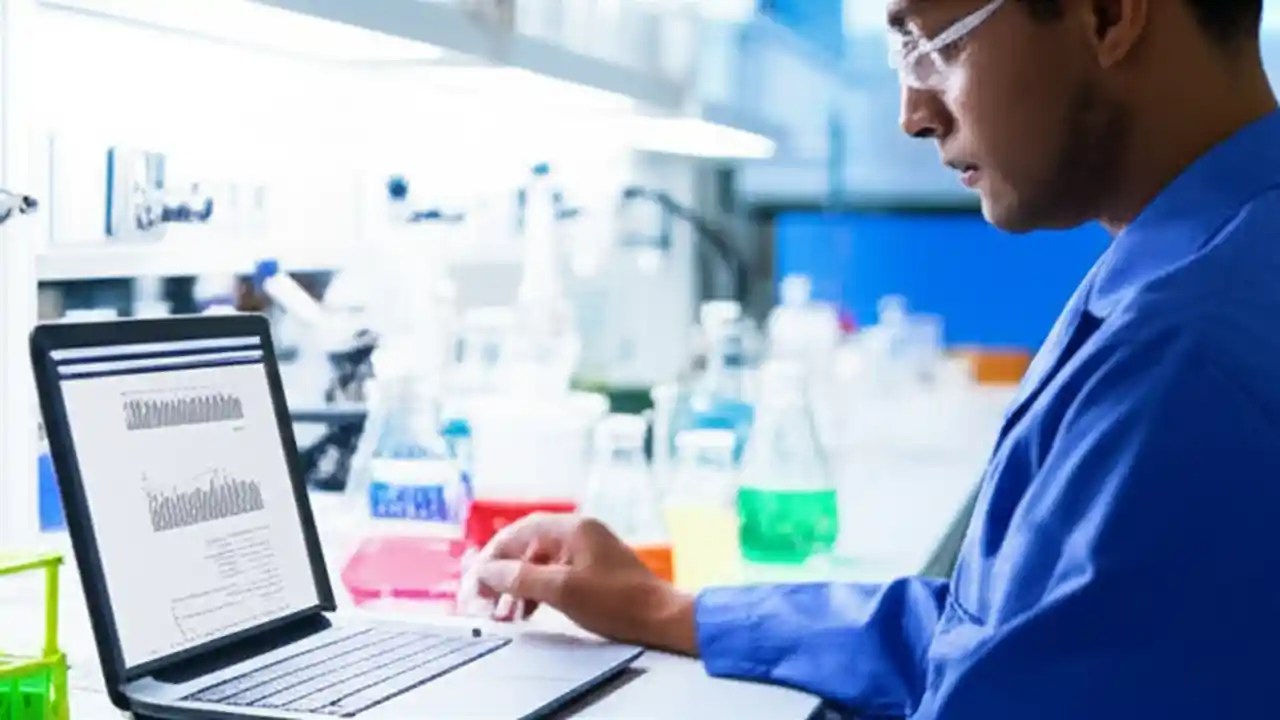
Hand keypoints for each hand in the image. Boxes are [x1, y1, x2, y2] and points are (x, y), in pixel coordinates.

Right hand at [464, 513, 698, 655]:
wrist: (660, 617)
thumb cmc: (617, 601)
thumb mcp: (562, 591)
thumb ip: (521, 578)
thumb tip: (487, 572)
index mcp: (574, 528)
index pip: (521, 531)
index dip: (494, 554)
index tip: (477, 578)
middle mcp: (580, 533)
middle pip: (528, 545)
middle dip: (503, 570)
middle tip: (484, 596)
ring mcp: (588, 550)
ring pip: (540, 561)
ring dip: (518, 583)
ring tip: (503, 610)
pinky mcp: (593, 570)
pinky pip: (555, 573)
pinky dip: (536, 589)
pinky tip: (527, 609)